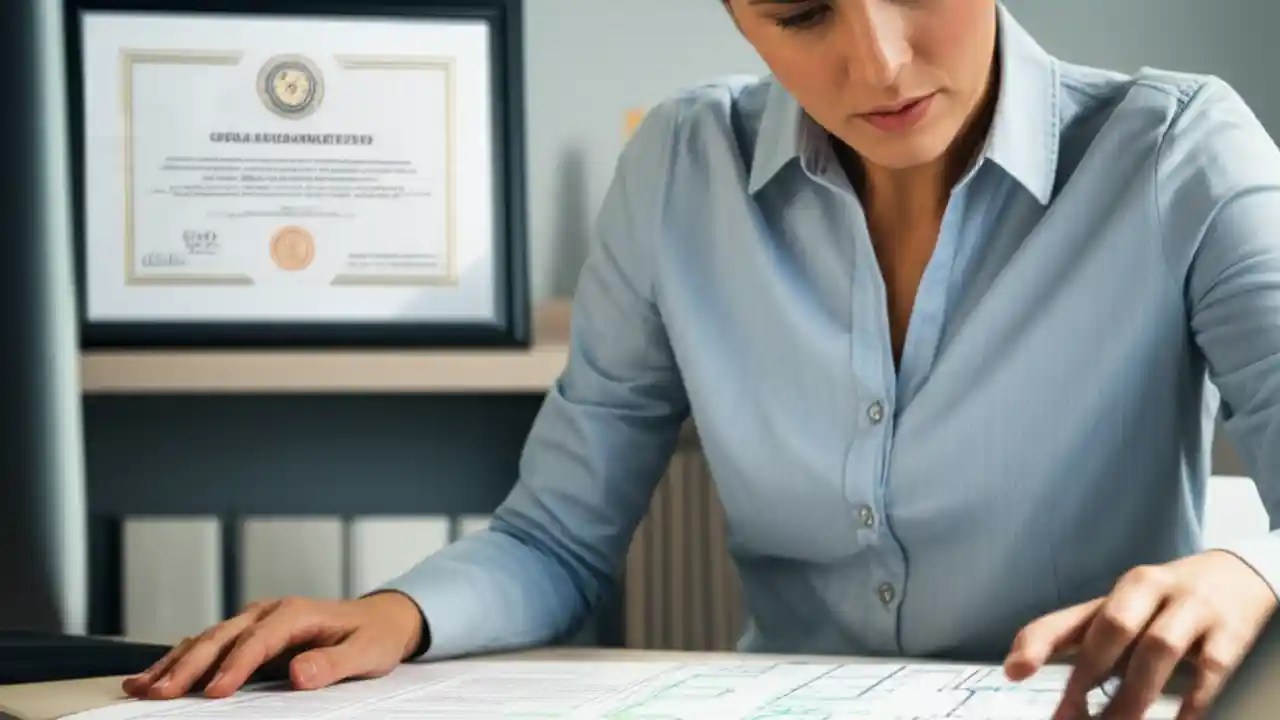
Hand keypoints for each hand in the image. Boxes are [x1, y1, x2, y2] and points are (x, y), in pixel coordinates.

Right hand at [121, 591, 425, 699]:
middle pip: (221, 637)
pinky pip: (208, 646)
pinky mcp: (247, 635)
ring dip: (173, 663)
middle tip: (159, 693)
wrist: (379, 620)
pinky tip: (152, 677)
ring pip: (206, 640)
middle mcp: (269, 612)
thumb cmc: (372, 637)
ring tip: (140, 687)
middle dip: (188, 665)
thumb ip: (333, 663)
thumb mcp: (365, 652)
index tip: (215, 692)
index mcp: (296, 613)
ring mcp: (255, 622)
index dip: (235, 666)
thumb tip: (299, 673)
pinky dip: (179, 661)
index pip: (258, 641)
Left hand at [1003, 551, 1276, 719]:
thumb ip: (1094, 650)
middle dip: (1088, 676)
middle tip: (1070, 716)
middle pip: (1112, 628)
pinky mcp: (1230, 630)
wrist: (1240, 575)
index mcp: (1114, 593)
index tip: (1013, 672)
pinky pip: (1210, 668)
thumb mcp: (1127, 616)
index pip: (1067, 619)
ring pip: (1157, 648)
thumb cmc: (1167, 605)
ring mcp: (1191, 607)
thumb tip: (1067, 704)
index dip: (1036, 644)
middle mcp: (1149, 590)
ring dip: (1134, 694)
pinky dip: (1192, 700)